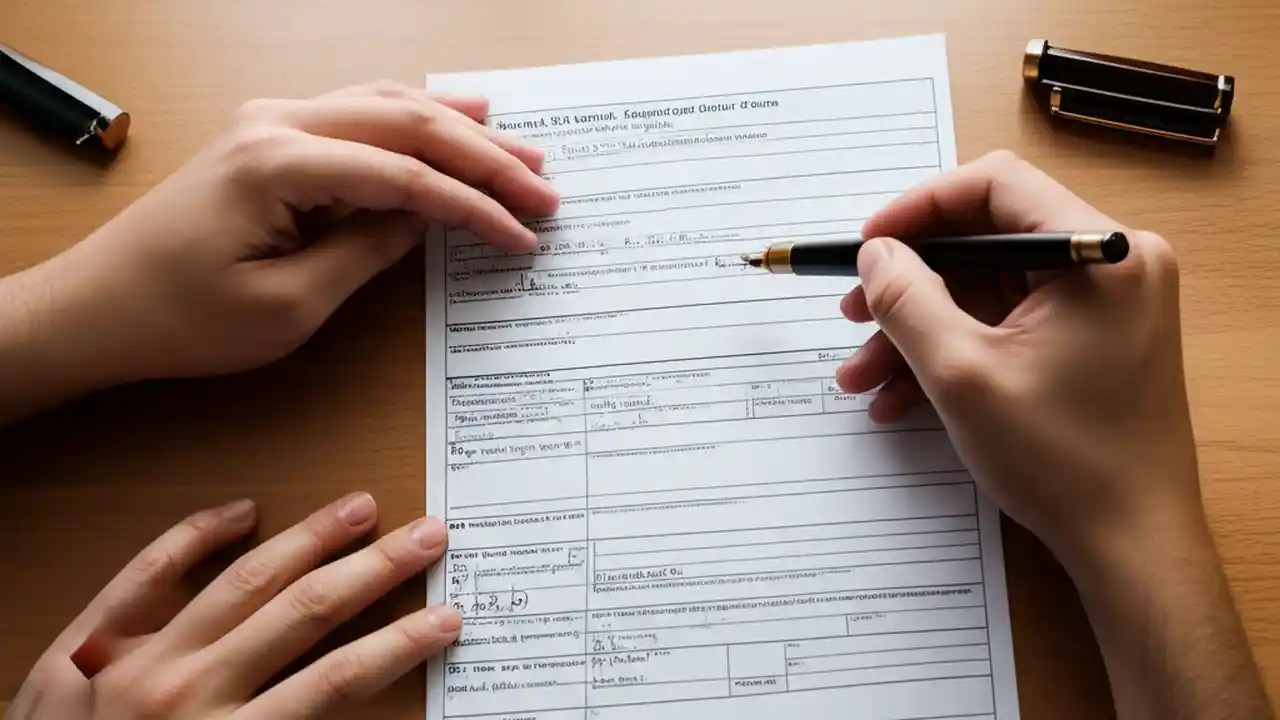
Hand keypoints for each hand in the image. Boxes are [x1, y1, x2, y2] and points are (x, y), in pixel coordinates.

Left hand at [0, 80, 556, 413]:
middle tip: (544, 185)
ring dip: (457, 128)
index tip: (522, 237)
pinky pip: (358, 114)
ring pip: (385, 105)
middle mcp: (276, 123)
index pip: (404, 175)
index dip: (473, 207)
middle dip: (484, 156)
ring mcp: (270, 122)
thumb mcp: (288, 306)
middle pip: (405, 123)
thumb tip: (424, 218)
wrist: (100, 308)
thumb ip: (366, 252)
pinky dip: (413, 121)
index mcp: (277, 163)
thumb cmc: (182, 320)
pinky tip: (452, 122)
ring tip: (519, 151)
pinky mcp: (269, 138)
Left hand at [7, 493, 458, 718]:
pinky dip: (193, 538)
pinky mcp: (86, 644)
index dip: (400, 645)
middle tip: (428, 534)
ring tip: (362, 507)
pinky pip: (146, 575)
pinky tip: (243, 509)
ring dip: (310, 539)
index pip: (336, 681)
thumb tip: (338, 716)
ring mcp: (135, 661)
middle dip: (375, 570)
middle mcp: (189, 691)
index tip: (447, 618)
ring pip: (243, 581)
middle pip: (304, 613)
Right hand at [836, 151, 1274, 718]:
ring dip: (919, 326)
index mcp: (1100, 253)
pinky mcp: (1092, 340)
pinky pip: (1007, 323)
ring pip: (988, 288)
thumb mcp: (962, 374)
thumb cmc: (1063, 460)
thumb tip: (874, 253)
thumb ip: (909, 300)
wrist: (1131, 544)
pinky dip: (954, 350)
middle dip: (910, 280)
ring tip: (861, 374)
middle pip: (987, 239)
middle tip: (853, 312)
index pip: (996, 184)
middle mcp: (1112, 264)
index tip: (866, 247)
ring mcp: (1105, 304)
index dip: (918, 207)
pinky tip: (899, 396)